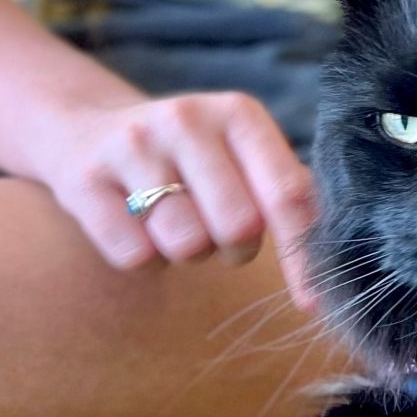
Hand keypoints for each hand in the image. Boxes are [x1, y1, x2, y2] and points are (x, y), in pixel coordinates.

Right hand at [37, 92, 318, 306]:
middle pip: (239, 226)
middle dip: (235, 249)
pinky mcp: (83, 179)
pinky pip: (136, 257)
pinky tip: (137, 226)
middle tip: (217, 232)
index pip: (288, 194)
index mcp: (238, 114)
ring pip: (186, 245)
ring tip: (174, 221)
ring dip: (188, 253)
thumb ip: (287, 196)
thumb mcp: (238, 156)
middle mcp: (187, 118)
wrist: (83, 128)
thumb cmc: (187, 159)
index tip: (313, 303)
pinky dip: (144, 259)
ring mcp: (131, 145)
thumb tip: (334, 265)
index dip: (304, 257)